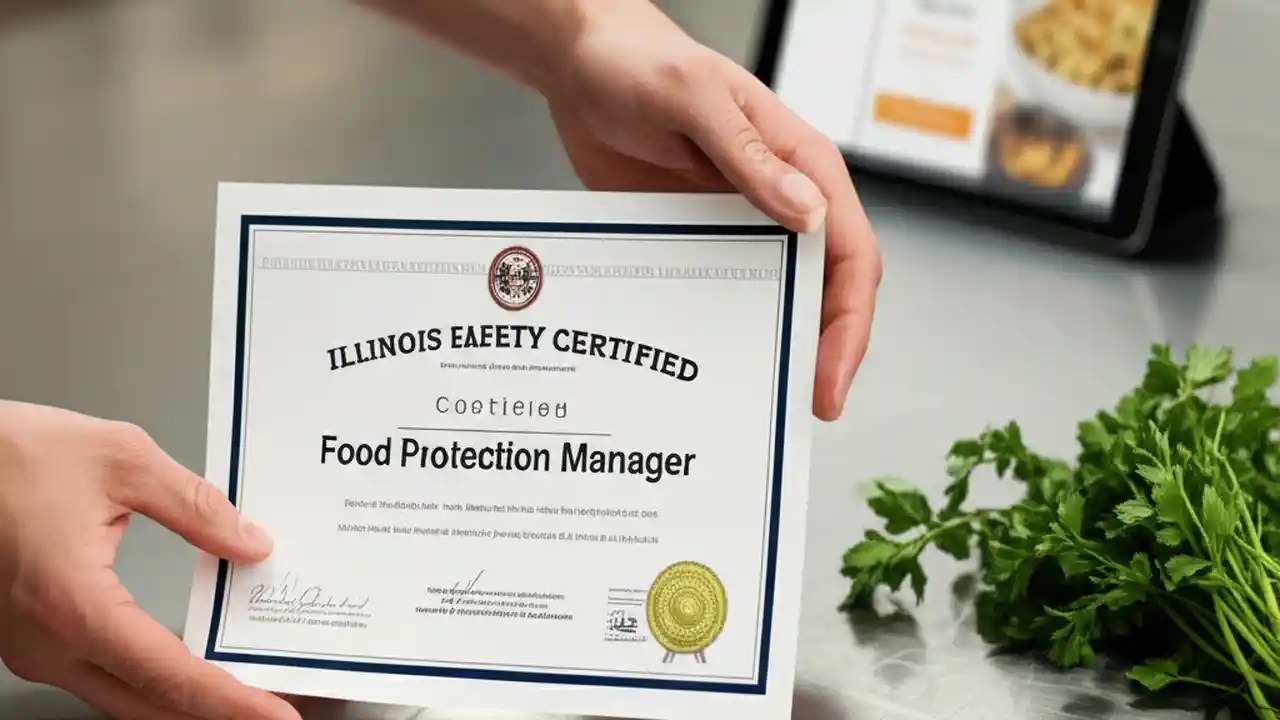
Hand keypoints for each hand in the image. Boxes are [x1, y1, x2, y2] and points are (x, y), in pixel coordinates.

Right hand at [0, 401, 300, 719]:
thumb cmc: (11, 455)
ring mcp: (33, 648)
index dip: (229, 701)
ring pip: (120, 697)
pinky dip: (148, 681)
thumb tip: (249, 543)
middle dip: (215, 713)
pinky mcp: (29, 639)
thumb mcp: (122, 459)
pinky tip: (183, 670)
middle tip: (274, 709)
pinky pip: (98, 675)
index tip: (276, 715)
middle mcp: (46, 642)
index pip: (168, 674)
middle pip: (147, 704)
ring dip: (180, 701)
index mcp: (73, 603)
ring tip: (241, 693)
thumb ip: (195, 507)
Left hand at [542, 0, 881, 420]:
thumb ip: (748, 155)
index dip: (849, 320)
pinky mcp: (701, 235)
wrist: (582, 65)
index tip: (829, 376)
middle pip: (826, 284)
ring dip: (780, 343)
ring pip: (780, 293)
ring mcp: (741, 219)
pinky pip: (726, 289)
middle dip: (825, 347)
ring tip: (764, 398)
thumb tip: (808, 212)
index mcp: (801, 161)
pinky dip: (729, 327)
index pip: (850, 250)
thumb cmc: (641, 64)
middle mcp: (781, 196)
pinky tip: (713, 361)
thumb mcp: (694, 99)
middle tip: (805, 407)